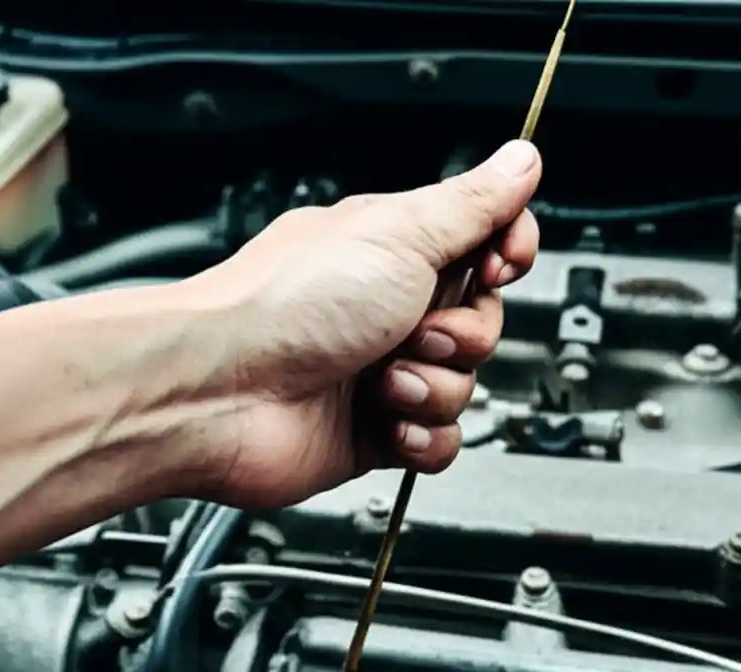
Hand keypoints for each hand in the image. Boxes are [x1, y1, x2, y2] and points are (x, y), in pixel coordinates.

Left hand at [189, 139, 541, 507]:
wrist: (219, 393)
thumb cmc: (285, 305)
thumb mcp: (397, 233)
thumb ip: (471, 205)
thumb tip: (520, 160)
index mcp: (391, 249)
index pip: (483, 243)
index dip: (506, 254)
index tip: (501, 262)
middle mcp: (386, 308)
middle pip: (483, 322)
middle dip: (464, 333)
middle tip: (418, 330)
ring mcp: (379, 371)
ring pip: (464, 386)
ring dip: (434, 387)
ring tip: (383, 379)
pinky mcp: (373, 431)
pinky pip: (438, 441)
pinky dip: (423, 436)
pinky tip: (388, 421)